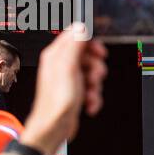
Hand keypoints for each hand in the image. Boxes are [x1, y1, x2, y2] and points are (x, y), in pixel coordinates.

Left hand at [21, 26, 107, 151]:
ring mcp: (69, 79)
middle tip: (95, 76)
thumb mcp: (67, 67)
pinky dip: (94, 97)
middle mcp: (61, 66)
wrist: (54, 127)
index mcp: (56, 55)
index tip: (99, 53)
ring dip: (96, 85)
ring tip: (90, 93)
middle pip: (88, 56)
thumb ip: (74, 45)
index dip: (91, 44)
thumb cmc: (56, 102)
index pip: (76, 37)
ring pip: (92, 73)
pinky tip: (89, 103)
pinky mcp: (75, 92)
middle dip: (97, 67)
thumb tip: (81, 27)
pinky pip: (92, 88)